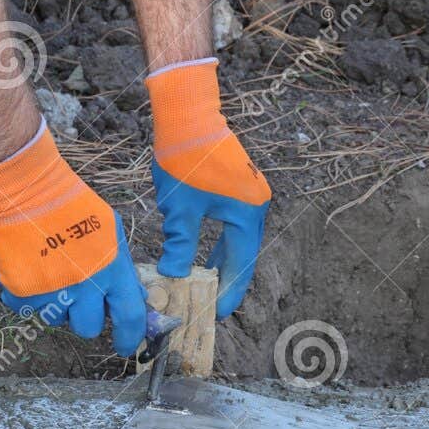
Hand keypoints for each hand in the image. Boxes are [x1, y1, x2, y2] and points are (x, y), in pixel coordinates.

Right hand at [0, 123, 146, 356]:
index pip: (129, 318)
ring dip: (56, 306)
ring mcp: (51, 291)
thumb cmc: (74, 208)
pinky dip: (28, 296)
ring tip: (52, 276)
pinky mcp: (22, 291)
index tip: (124, 346)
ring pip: (56, 320)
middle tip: (78, 298)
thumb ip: (121, 269)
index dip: (128, 337)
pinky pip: (27, 308)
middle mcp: (83, 287)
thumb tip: (133, 297)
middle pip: (87, 328)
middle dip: (84, 318)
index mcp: (111, 271)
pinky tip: (32, 273)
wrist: (30, 193)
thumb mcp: (112, 234)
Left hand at [146, 59, 269, 317]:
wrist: (188, 115)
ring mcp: (248, 197)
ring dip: (220, 264)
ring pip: (236, 241)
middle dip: (225, 282)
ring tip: (204, 290)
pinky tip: (201, 260)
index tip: (214, 314)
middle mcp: (255, 207)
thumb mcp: (179, 209)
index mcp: (247, 214)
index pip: (240, 264)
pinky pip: (230, 227)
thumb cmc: (184, 159)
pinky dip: (217, 245)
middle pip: (242, 255)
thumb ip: (180, 245)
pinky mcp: (236, 189)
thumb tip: (173, 276)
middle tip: (208, 308)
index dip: (227, 291)